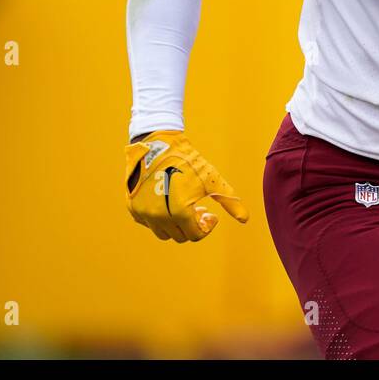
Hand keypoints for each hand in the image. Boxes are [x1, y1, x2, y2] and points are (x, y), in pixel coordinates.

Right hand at [125, 131, 248, 241]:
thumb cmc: (188, 162)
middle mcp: (158, 217)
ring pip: (163, 233)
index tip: (211, 213)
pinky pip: (149, 223)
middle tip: (199, 209)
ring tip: (183, 207)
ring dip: (176, 225)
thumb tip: (245, 219)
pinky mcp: (132, 207)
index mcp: (179, 213)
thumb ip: (230, 202)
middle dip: (193, 225)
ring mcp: (143, 213)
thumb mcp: (212, 180)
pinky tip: (168, 202)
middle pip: (180, 236)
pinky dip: (160, 218)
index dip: (207, 226)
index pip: (195, 235)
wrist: (158, 143)